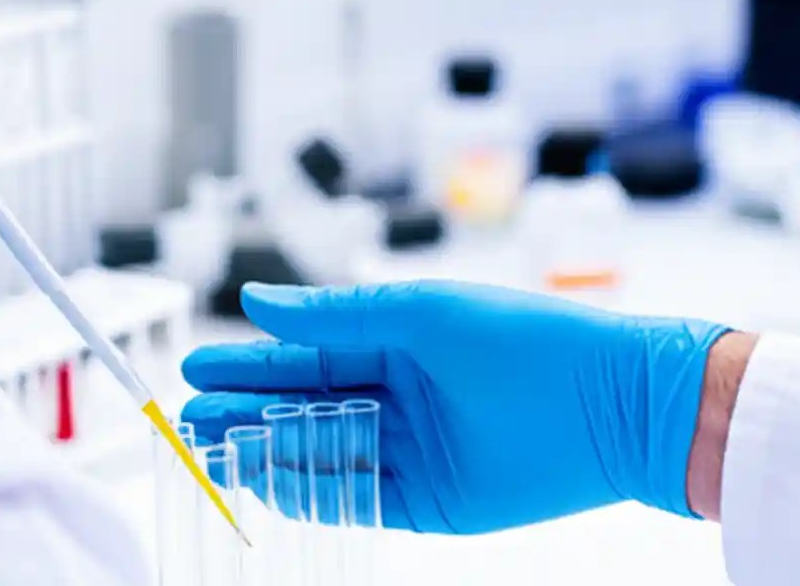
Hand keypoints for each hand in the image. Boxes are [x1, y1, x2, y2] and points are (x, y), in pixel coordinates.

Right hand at [182, 281, 731, 534]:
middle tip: (185, 418)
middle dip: (244, 412)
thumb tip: (257, 297)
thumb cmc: (525, 341)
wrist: (614, 405)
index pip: (305, 353)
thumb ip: (336, 314)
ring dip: (266, 453)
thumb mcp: (423, 313)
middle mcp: (398, 396)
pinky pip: (357, 497)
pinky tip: (268, 485)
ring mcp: (411, 450)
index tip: (195, 365)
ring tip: (210, 451)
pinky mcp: (430, 502)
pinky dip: (311, 493)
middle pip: (303, 407)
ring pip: (321, 453)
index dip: (249, 362)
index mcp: (396, 343)